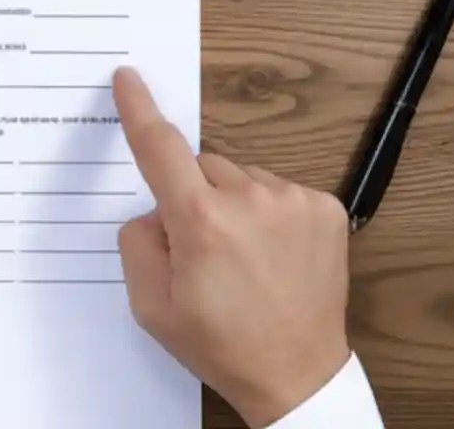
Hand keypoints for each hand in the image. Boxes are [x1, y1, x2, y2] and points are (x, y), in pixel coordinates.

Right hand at [112, 68, 350, 427]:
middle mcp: (249, 200)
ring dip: (234, 204)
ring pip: (242, 178)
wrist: (295, 374)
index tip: (128, 79)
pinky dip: (269, 214)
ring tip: (244, 259)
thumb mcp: (151, 305)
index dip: (140, 109)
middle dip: (193, 196)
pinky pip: (278, 191)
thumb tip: (155, 208)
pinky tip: (273, 255)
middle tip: (200, 250)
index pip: (160, 148)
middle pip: (202, 166)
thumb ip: (137, 241)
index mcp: (200, 222)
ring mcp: (293, 200)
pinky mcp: (324, 207)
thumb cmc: (221, 343)